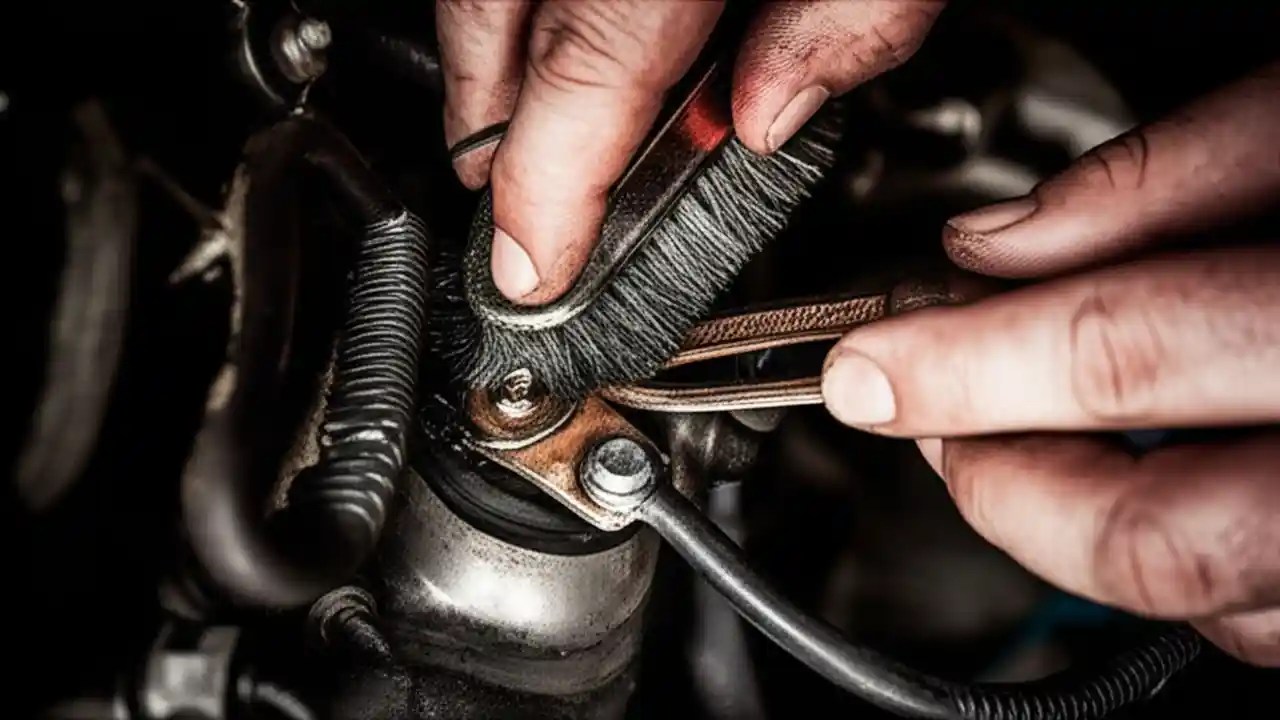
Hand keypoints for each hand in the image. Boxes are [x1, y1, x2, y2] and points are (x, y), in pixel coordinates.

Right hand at [435, 0, 945, 302]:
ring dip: (504, 67)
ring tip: (539, 134)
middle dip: (491, 137)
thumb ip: (849, 17)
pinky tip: (571, 34)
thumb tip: (768, 116)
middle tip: (516, 218)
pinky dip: (529, 7)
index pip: (581, 74)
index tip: (527, 274)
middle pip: (492, 27)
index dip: (544, 190)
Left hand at [821, 62, 1279, 664]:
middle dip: (1002, 482)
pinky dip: (1181, 571)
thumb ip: (1173, 170)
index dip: (966, 364)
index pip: (1129, 352)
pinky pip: (1274, 622)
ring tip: (1007, 449)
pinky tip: (1145, 489)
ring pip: (1211, 600)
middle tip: (925, 420)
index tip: (869, 365)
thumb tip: (1001, 244)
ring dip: (1071, 530)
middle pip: (1159, 534)